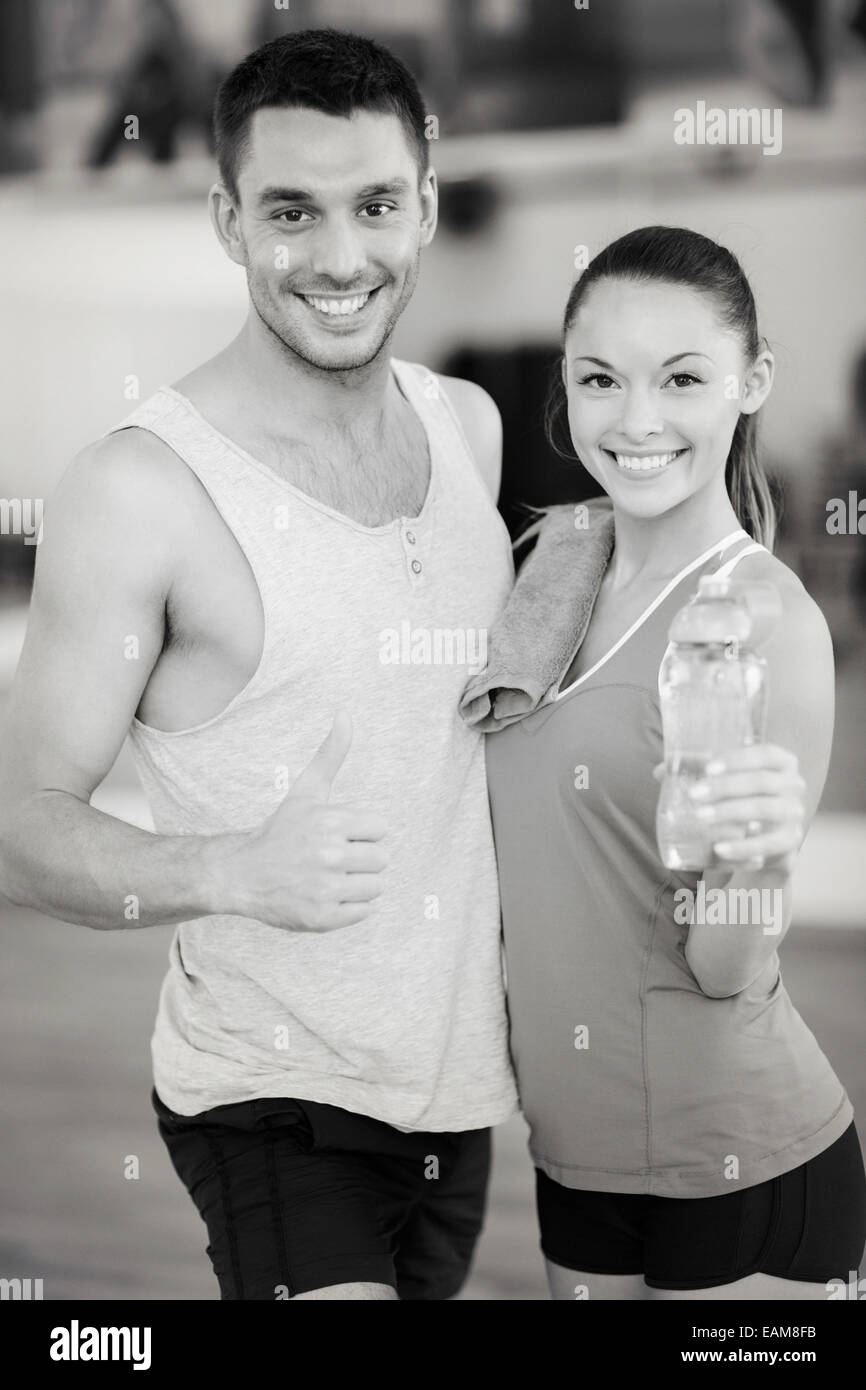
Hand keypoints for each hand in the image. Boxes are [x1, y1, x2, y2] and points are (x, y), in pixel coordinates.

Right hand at [227, 710, 388, 931]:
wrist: (240, 874)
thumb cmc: (281, 831)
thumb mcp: (306, 791)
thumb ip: (331, 753)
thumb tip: (345, 712)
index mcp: (331, 821)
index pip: (381, 829)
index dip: (362, 833)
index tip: (339, 835)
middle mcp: (330, 855)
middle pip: (382, 859)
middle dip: (362, 859)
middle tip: (333, 858)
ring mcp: (326, 889)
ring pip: (376, 887)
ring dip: (358, 885)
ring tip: (330, 877)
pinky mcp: (323, 919)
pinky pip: (363, 913)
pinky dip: (348, 908)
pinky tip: (324, 896)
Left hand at [669, 744, 804, 872]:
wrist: (762, 842)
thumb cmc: (741, 800)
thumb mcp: (726, 782)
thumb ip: (698, 771)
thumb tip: (660, 770)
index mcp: (781, 763)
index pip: (765, 753)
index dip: (738, 759)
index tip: (709, 767)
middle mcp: (794, 786)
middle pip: (761, 782)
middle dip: (725, 787)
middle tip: (694, 794)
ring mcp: (794, 815)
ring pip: (765, 809)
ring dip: (731, 812)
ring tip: (701, 817)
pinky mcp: (790, 842)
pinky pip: (769, 844)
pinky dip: (743, 847)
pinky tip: (720, 848)